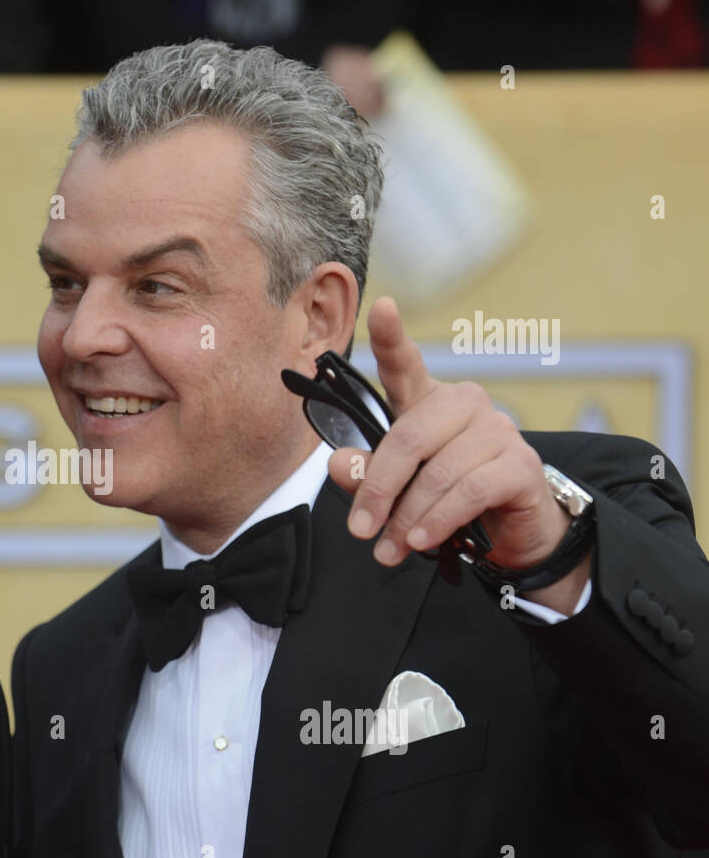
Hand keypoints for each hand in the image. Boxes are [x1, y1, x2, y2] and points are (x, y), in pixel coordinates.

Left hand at [326, 297, 574, 579]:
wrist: (509, 532)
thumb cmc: (444, 499)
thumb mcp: (397, 488)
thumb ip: (365, 474)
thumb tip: (338, 464)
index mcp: (427, 401)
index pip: (404, 365)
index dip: (393, 336)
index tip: (382, 307)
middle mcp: (464, 405)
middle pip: (407, 438)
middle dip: (378, 489)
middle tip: (360, 530)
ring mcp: (497, 431)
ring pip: (437, 472)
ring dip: (407, 517)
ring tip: (389, 550)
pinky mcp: (520, 465)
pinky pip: (469, 491)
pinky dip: (439, 520)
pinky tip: (422, 540)